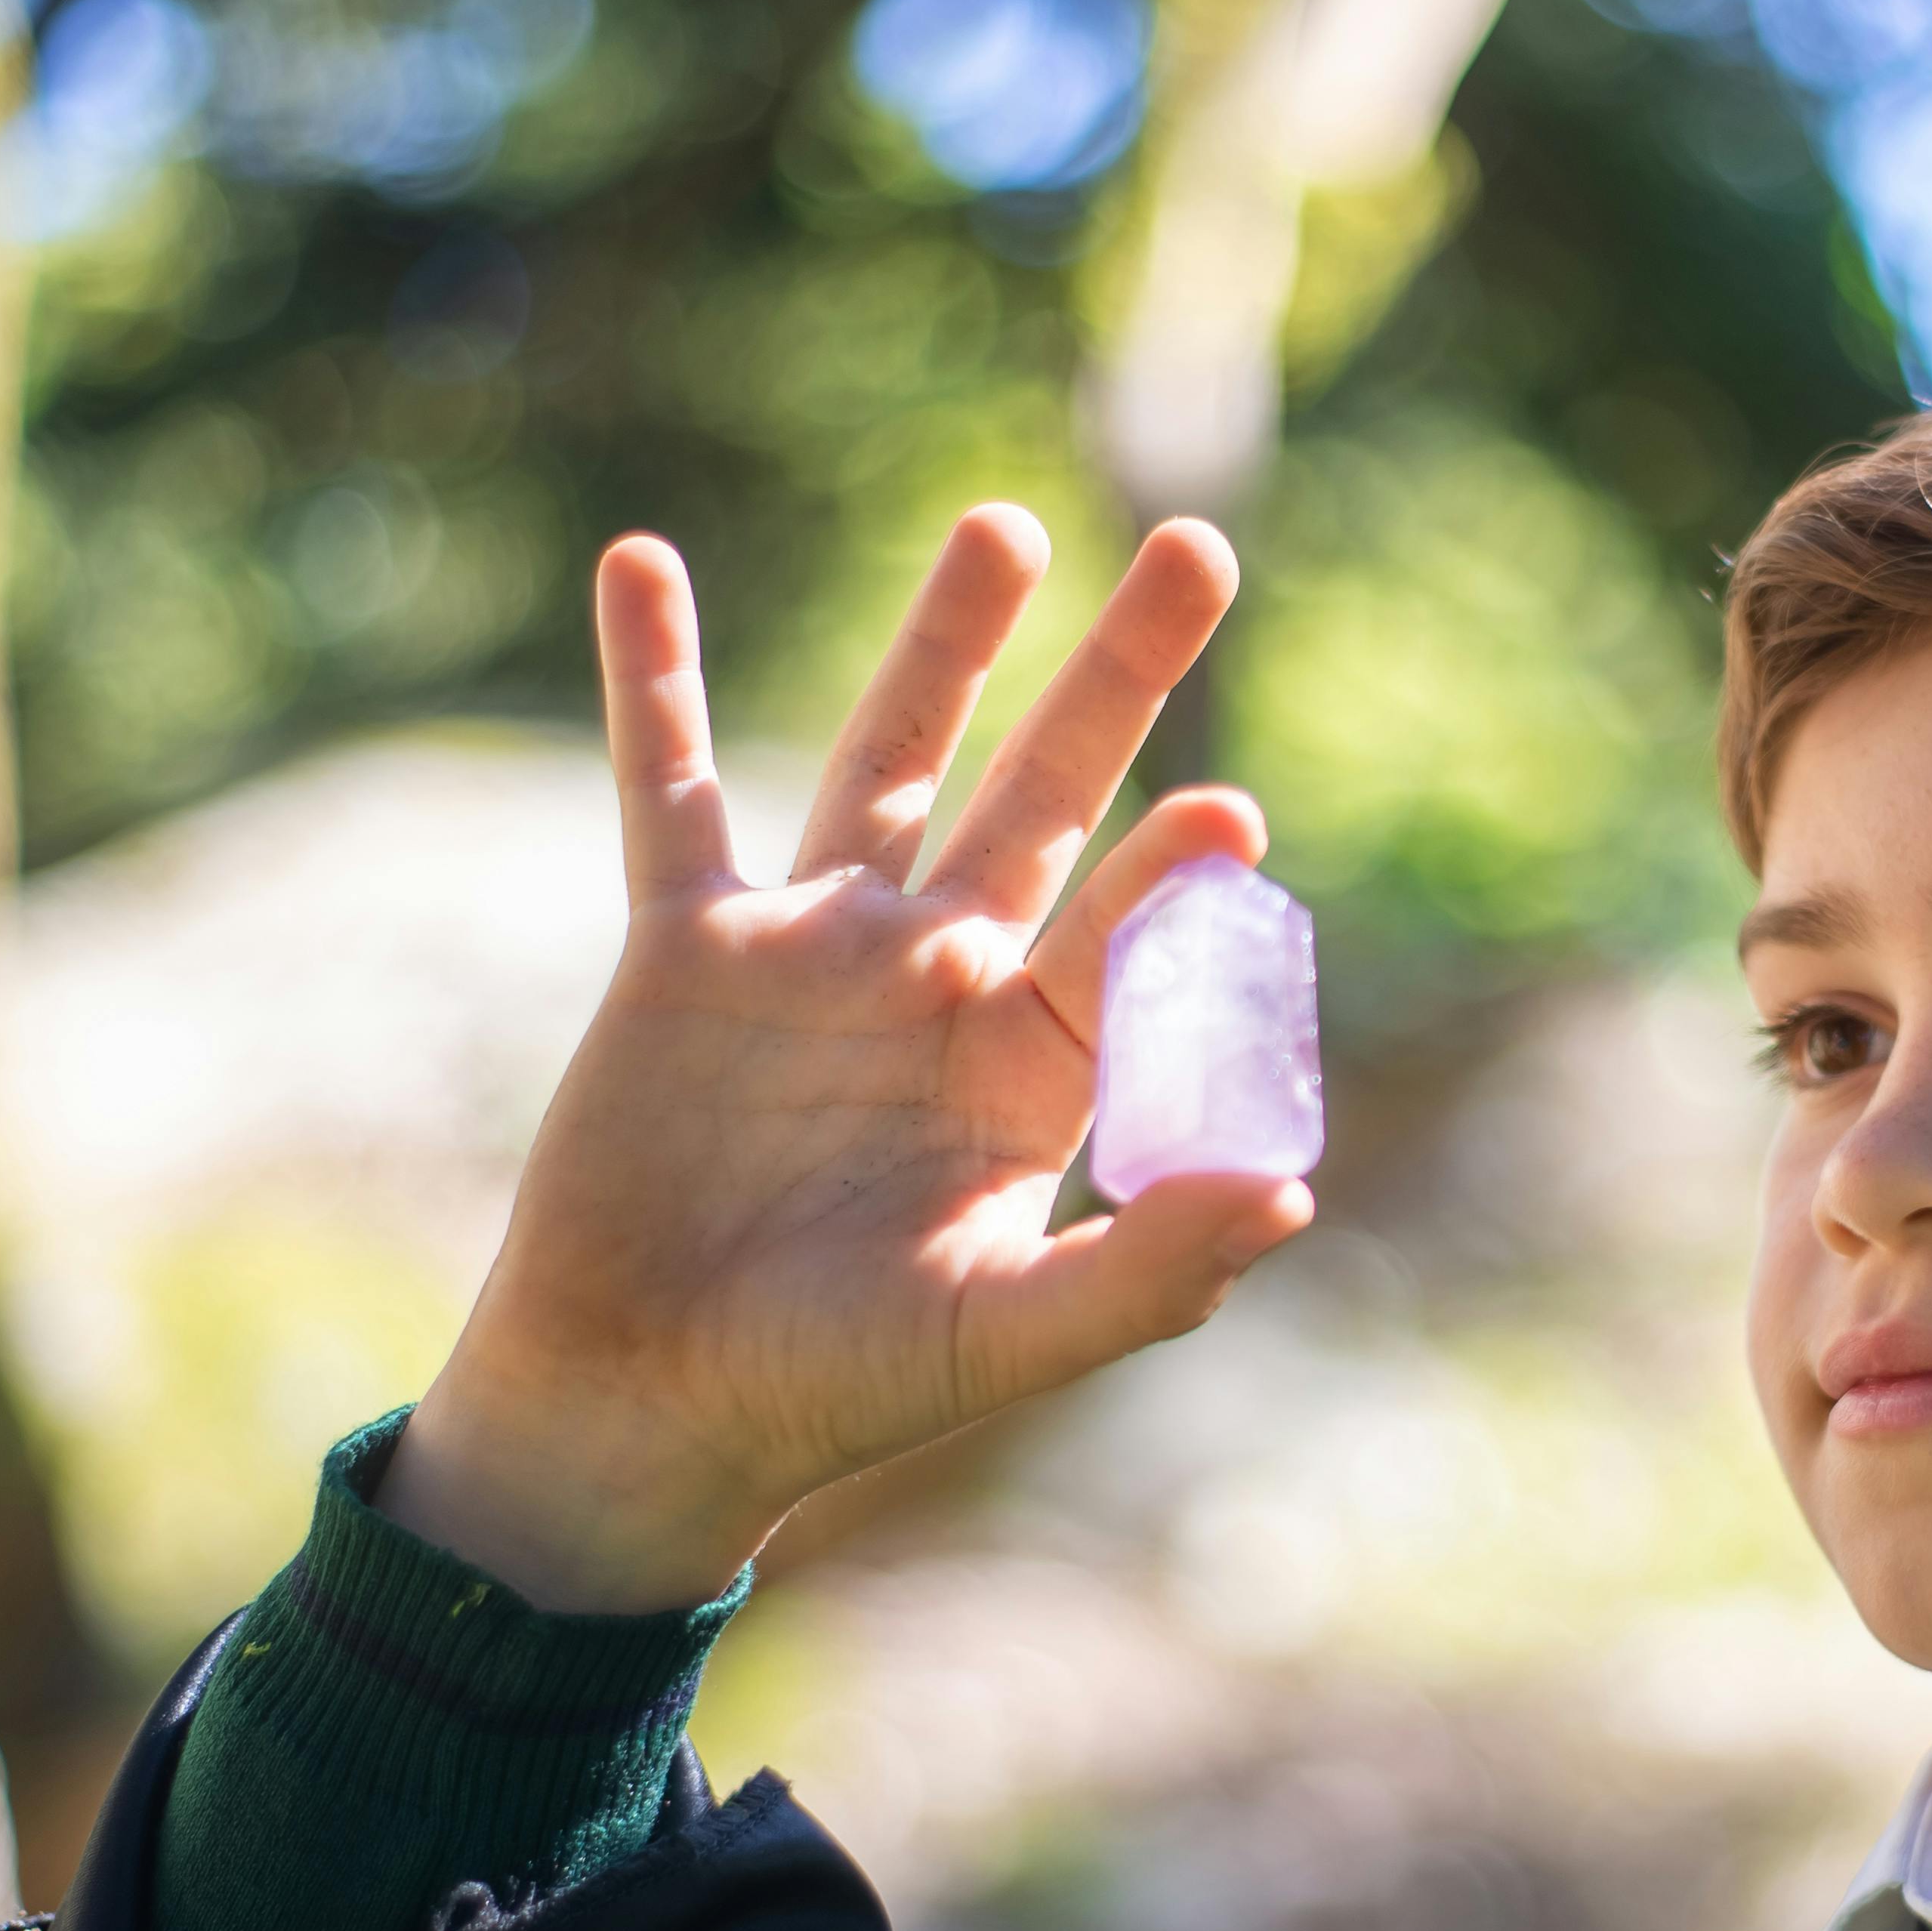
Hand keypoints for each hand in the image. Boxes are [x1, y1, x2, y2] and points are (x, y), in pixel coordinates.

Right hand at [376, 511, 1313, 1611]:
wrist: (651, 1407)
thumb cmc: (836, 1387)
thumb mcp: (1007, 1337)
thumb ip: (1149, 1271)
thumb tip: (1292, 1193)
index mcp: (1036, 1065)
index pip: (1129, 936)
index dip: (1174, 876)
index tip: (1229, 821)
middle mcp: (943, 982)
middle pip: (1048, 793)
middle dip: (1118, 676)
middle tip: (1200, 546)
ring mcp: (816, 950)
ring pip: (892, 757)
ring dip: (944, 641)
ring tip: (1004, 524)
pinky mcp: (686, 949)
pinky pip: (665, 790)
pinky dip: (647, 678)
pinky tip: (638, 561)